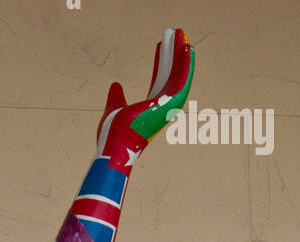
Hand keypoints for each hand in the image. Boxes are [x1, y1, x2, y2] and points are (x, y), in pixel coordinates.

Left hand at [96, 27, 193, 171]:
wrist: (113, 147)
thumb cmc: (113, 136)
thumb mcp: (114, 108)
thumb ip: (116, 97)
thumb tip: (115, 85)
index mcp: (151, 109)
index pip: (158, 80)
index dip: (161, 63)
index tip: (161, 47)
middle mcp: (162, 107)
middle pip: (170, 75)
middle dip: (174, 55)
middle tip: (176, 35)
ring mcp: (166, 106)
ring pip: (178, 75)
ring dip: (182, 55)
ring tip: (181, 35)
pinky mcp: (169, 104)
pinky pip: (181, 80)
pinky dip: (185, 65)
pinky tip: (186, 48)